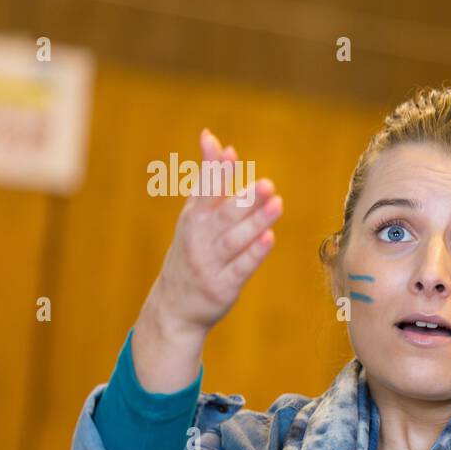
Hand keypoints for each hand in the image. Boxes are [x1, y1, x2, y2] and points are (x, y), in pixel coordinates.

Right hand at [145, 128, 283, 337]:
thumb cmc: (191, 253)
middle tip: (267, 184)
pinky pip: (240, 268)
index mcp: (192, 218)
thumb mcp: (194, 217)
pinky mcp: (222, 286)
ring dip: (255, 222)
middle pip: (223, 215)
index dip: (217, 172)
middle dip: (245, 199)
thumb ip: (209, 182)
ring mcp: (208, 263)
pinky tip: (269, 238)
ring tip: (277, 204)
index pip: (205, 190)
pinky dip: (254, 253)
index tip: (230, 152)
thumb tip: (219, 142)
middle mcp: (197, 238)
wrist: (173, 307)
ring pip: (233, 240)